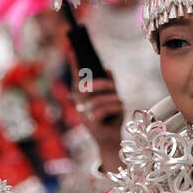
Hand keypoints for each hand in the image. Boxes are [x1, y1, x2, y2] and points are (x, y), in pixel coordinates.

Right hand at [67, 48, 124, 172]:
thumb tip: (107, 69)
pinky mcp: (93, 125)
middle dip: (101, 84)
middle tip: (112, 85)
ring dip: (113, 99)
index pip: (77, 78)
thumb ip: (109, 85)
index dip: (74, 64)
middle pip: (85, 88)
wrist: (112, 142)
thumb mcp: (111, 98)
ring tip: (119, 102)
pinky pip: (104, 110)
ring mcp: (85, 116)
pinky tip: (120, 110)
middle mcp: (80, 105)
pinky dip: (116, 107)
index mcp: (83, 98)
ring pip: (98, 99)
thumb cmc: (111, 118)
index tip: (72, 49)